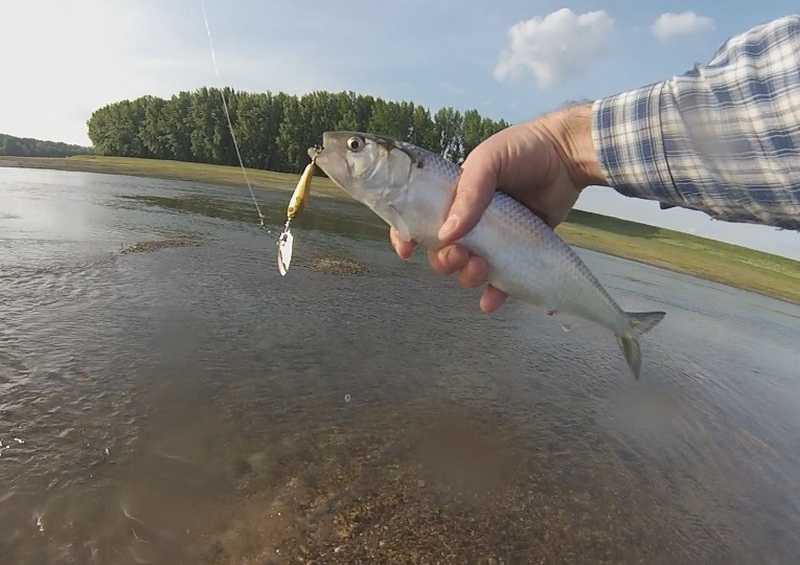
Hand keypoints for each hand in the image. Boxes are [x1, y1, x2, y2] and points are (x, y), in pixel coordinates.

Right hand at [389, 104, 606, 312]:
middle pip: (444, 252)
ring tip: (482, 269)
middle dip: (445, 261)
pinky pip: (502, 280)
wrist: (568, 155)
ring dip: (468, 277)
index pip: (419, 219)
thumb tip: (447, 234)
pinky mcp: (519, 250)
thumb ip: (469, 194)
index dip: (407, 236)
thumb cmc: (524, 149)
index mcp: (453, 196)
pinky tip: (490, 302)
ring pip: (468, 269)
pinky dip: (494, 294)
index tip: (407, 250)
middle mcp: (469, 220)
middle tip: (461, 255)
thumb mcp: (489, 162)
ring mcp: (494, 238)